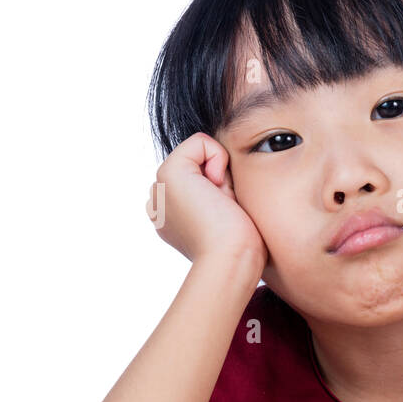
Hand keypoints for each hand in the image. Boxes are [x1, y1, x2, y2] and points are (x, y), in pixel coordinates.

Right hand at [147, 132, 268, 273]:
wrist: (231, 259)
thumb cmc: (241, 248)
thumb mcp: (231, 217)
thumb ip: (222, 197)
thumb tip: (224, 178)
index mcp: (173, 216)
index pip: (204, 181)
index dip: (226, 189)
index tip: (227, 215)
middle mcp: (162, 202)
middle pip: (203, 167)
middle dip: (222, 182)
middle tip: (225, 212)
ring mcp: (161, 189)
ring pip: (202, 156)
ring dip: (221, 176)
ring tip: (221, 205)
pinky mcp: (168, 174)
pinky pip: (200, 142)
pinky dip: (218, 158)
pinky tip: (218, 190)